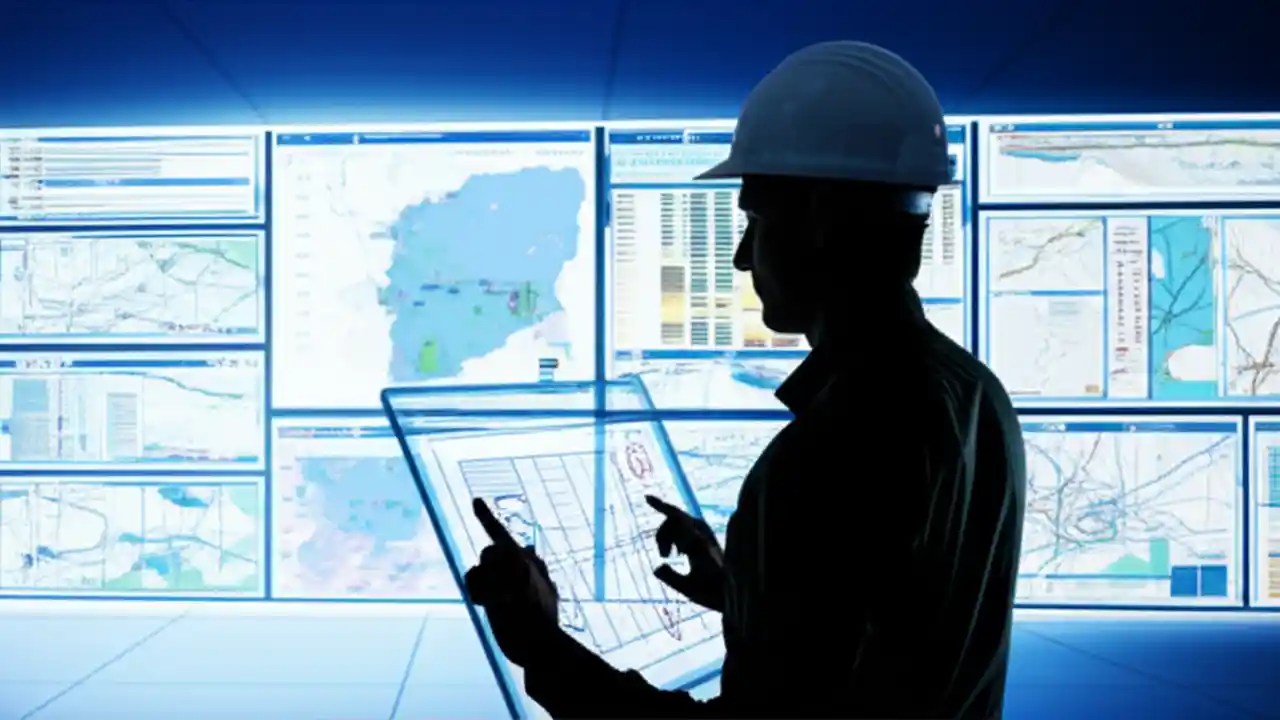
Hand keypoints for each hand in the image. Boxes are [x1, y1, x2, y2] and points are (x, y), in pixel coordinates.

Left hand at [465, 498, 560, 667]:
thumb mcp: (546, 589)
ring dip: (482, 583)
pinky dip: (477, 592)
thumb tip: (530, 547)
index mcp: (529, 563)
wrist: (545, 647)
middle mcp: (519, 565)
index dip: (486, 518)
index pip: (502, 536)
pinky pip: (475, 583)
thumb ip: (537, 567)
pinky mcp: (498, 595)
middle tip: (497, 591)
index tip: (474, 500)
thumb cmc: (543, 620)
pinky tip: (488, 605)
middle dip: (488, 569)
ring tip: (495, 601)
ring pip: (480, 566)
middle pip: (488, 552)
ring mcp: (508, 579)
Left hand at [645, 495, 725, 611]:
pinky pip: (695, 539)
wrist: (727, 606)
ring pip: (682, 524)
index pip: (676, 519)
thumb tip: (657, 568)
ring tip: (673, 556)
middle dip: (662, 532)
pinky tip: (682, 552)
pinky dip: (686, 540)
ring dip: (673, 537)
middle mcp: (701, 538)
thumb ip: (670, 576)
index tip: (647, 497)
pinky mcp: (712, 551)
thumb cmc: (710, 594)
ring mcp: (707, 543)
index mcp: (694, 543)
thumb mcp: (685, 586)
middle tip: (664, 554)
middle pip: (676, 518)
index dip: (662, 506)